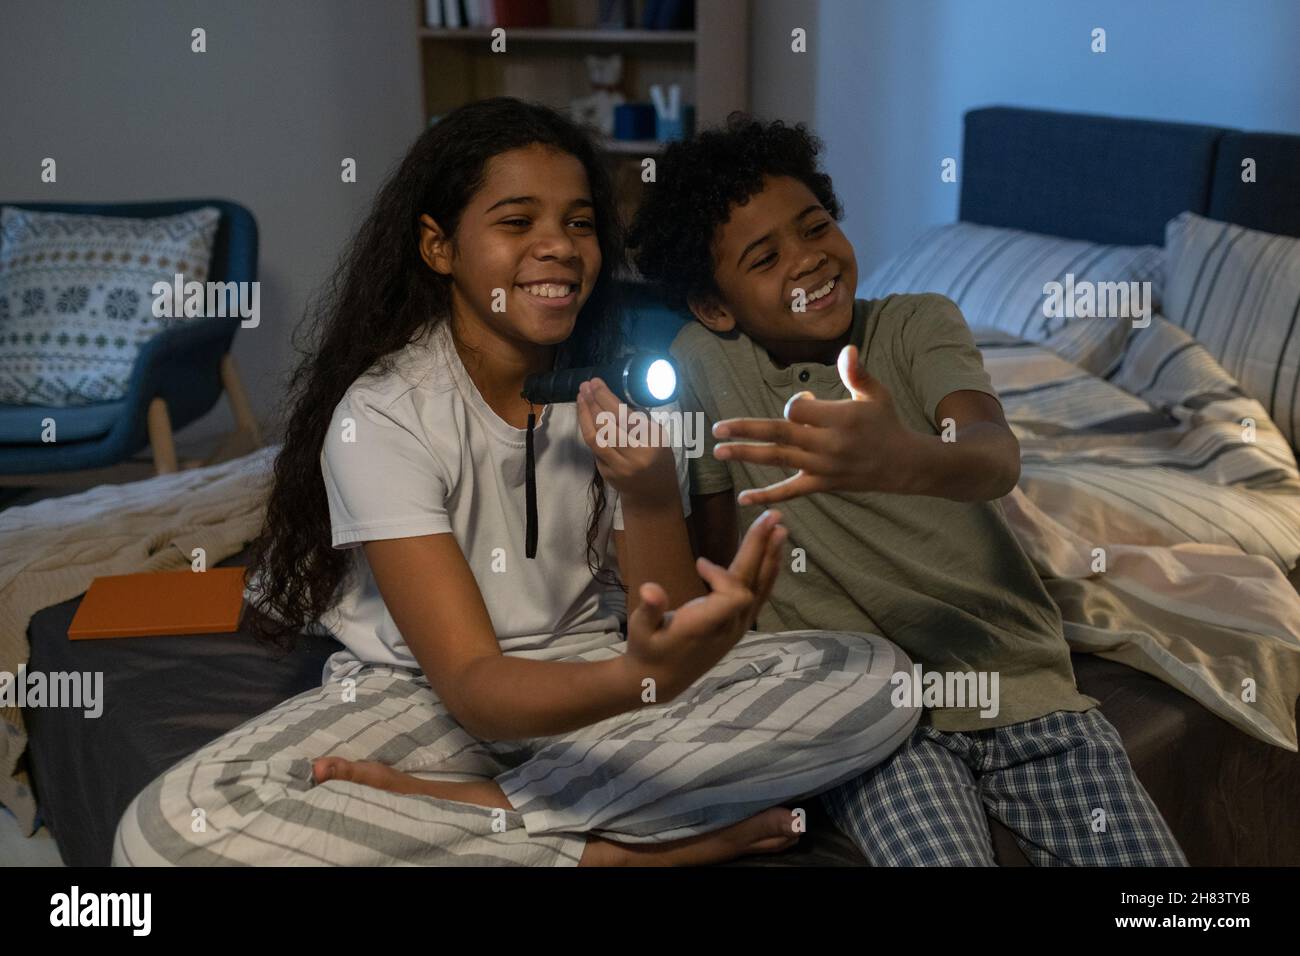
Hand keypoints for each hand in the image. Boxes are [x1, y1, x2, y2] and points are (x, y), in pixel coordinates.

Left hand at [576, 377, 677, 507]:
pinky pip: (594, 448)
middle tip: (585, 386)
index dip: (607, 398)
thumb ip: (639, 422)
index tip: (596, 383)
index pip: (625, 416)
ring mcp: (618, 466)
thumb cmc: (659, 461)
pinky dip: (589, 430)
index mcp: (652, 442)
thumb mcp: (658, 439)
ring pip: (595, 437)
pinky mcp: (606, 474)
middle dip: (593, 402)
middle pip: (607, 425)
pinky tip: (586, 416)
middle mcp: (634, 455)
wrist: (653, 496)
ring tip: (581, 398)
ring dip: (584, 415)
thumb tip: (612, 399)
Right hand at [623, 509, 786, 700]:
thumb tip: (649, 589)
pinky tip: (773, 555)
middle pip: (752, 584)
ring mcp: (738, 627)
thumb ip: (649, 610)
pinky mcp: (739, 625)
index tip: (700, 564)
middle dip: (761, 550)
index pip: (734, 595)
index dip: (723, 575)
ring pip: (761, 588)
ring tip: (781, 530)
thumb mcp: (641, 630)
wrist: (661, 679)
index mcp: (706, 626)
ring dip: (770, 558)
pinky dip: (767, 573)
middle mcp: (729, 627)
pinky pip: (759, 595)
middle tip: (773, 517)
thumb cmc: (648, 649)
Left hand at [712, 344, 919, 505]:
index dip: (795, 403)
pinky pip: (791, 491)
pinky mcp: (822, 484)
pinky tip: (743, 498)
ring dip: (747, 455)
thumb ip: (856, 373)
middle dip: (747, 430)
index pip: (800, 410)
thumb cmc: (885, 422)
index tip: (805, 401)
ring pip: (779, 459)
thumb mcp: (875, 395)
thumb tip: (847, 349)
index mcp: (840, 418)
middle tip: (717, 428)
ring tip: (719, 451)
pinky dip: (767, 495)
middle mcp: (829, 444)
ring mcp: (823, 467)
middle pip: (781, 434)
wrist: (903, 464)